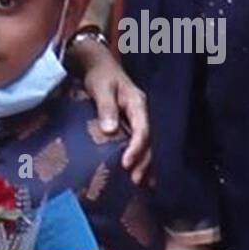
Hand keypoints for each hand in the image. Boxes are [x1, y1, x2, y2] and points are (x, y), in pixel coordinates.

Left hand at [74, 37, 150, 183]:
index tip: (126, 164)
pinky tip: (138, 175)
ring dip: (145, 164)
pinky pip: (140, 144)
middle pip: (150, 141)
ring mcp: (139, 120)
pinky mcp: (132, 126)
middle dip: (144, 161)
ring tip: (140, 184)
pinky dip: (140, 159)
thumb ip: (106, 107)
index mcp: (138, 104)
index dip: (137, 148)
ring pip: (148, 145)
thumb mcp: (101, 88)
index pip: (143, 129)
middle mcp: (142, 114)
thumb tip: (110, 130)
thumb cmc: (100, 76)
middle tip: (136, 180)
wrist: (99, 66)